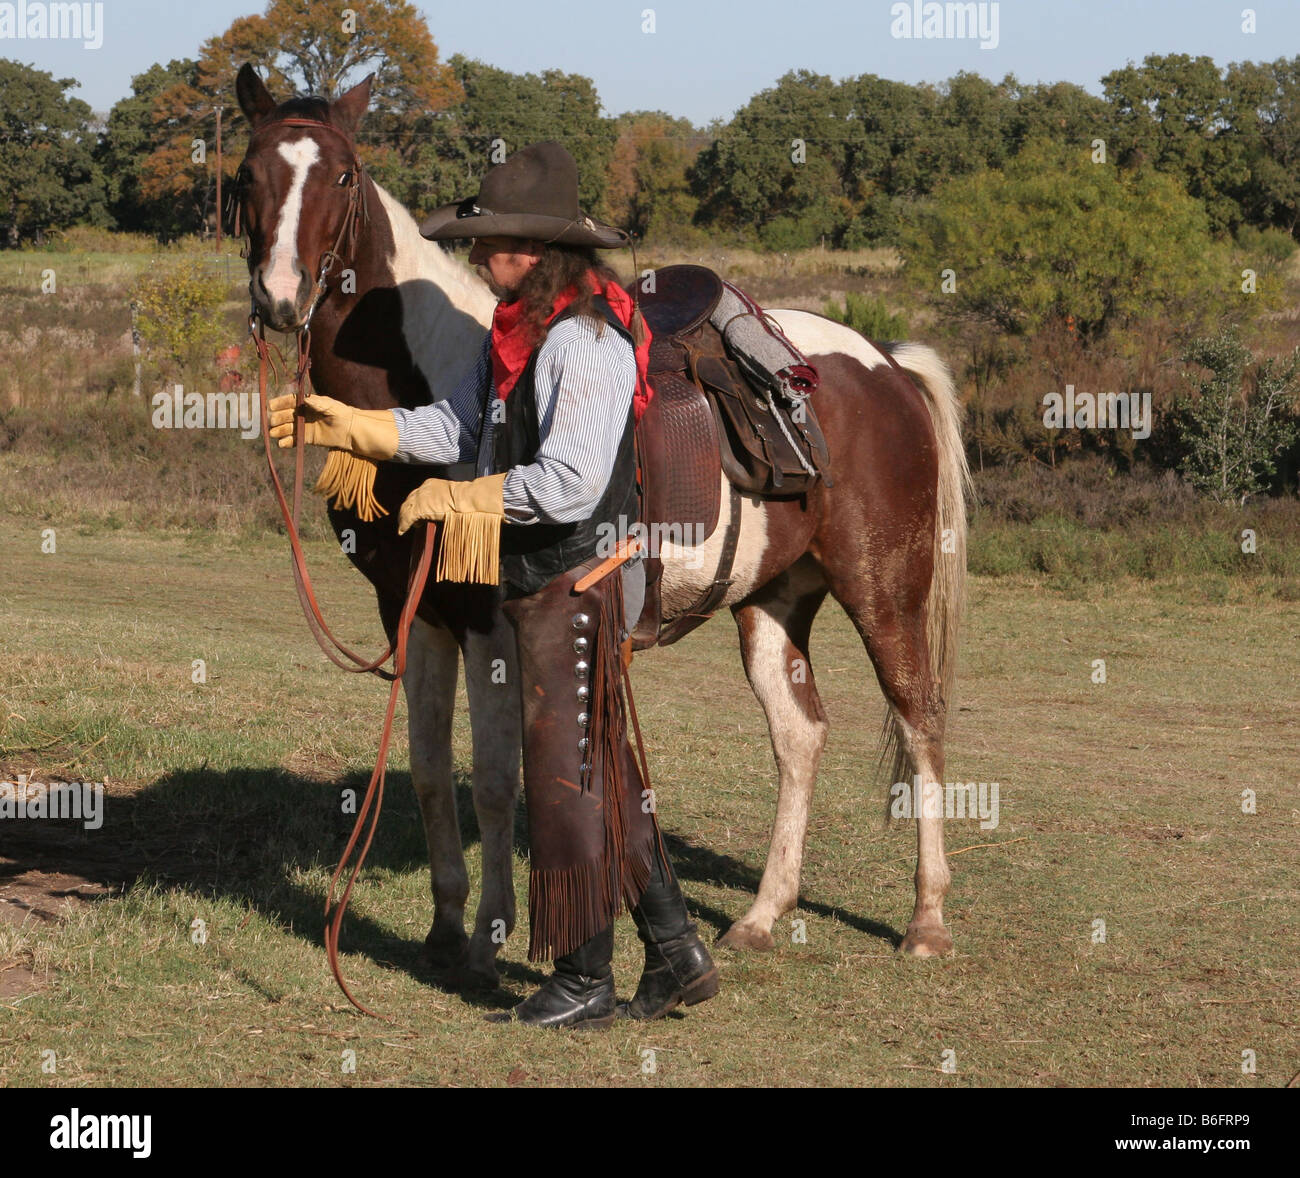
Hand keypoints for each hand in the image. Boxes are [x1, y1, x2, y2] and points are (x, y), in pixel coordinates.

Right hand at [267, 393, 398, 459]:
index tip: (271, 406)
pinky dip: (287, 442)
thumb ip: (318, 403)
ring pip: (288, 428)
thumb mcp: (331, 406)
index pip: (290, 402)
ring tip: (273, 434)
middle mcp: (303, 414)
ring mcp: (304, 426)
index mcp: (307, 403)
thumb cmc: (342, 414)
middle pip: (286, 415)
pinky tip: (281, 444)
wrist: (351, 430)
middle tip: (272, 422)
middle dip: (278, 418)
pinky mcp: (307, 438)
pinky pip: (295, 439)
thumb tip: (306, 399)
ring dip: (280, 430)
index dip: (280, 403)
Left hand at [397, 473, 506, 534]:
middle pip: (409, 500)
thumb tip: (440, 509)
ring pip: (406, 509)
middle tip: (403, 520)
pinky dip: (404, 525)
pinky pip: (407, 518)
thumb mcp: (449, 496)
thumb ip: (440, 500)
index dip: (413, 503)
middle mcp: (422, 489)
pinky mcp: (419, 508)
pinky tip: (402, 531)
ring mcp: (419, 498)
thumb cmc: (463, 498)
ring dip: (403, 519)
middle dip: (405, 511)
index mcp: (430, 484)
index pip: (417, 494)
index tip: (413, 510)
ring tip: (402, 528)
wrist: (464, 498)